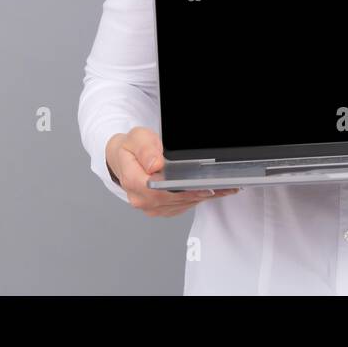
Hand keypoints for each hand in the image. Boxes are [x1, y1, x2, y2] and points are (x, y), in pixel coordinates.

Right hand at [106, 127, 239, 216]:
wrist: (124, 157)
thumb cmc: (130, 148)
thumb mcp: (136, 139)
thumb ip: (146, 150)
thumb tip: (155, 164)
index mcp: (133, 182)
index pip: (159, 191)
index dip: (182, 191)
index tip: (201, 187)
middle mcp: (141, 199)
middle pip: (173, 200)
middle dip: (197, 193)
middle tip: (220, 187)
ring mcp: (151, 206)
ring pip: (180, 205)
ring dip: (201, 197)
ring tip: (223, 188)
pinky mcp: (161, 208)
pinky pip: (181, 206)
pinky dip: (197, 199)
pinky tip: (213, 191)